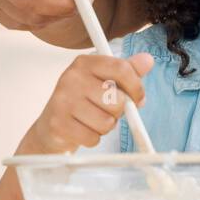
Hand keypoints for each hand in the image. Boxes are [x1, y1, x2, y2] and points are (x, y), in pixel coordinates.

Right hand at [21, 52, 153, 154]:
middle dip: (118, 111)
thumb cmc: (84, 101)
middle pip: (117, 99)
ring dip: (106, 126)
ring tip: (93, 120)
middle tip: (107, 111)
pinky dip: (93, 138)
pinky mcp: (58, 124)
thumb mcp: (106, 81)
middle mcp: (71, 78)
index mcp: (85, 62)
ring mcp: (62, 101)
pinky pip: (93, 138)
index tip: (138, 98)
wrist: (51, 126)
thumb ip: (128, 70)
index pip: (122, 69)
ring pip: (106, 122)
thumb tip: (148, 60)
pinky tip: (83, 130)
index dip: (136, 87)